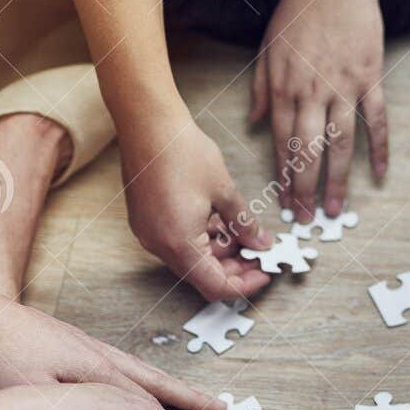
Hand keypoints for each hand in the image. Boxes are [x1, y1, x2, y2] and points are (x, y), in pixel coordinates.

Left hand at [0, 291, 225, 409]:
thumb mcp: (34, 390)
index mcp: (99, 376)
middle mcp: (107, 363)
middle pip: (163, 392)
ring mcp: (96, 351)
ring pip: (152, 378)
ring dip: (182, 393)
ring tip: (209, 403)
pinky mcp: (82, 346)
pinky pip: (133, 368)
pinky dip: (155, 380)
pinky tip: (156, 385)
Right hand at [121, 116, 272, 301]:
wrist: (146, 123)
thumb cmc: (182, 151)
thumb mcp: (225, 190)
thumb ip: (244, 223)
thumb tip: (261, 243)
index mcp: (179, 243)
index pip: (215, 286)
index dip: (244, 284)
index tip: (264, 273)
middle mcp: (158, 245)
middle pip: (202, 275)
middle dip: (234, 267)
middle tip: (259, 252)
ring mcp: (148, 234)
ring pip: (190, 259)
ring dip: (218, 251)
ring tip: (242, 230)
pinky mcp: (145, 222)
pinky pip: (177, 242)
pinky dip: (200, 239)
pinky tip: (218, 220)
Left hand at [251, 0, 387, 220]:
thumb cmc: (298, 11)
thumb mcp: (268, 48)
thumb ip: (262, 89)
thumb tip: (256, 123)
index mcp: (285, 87)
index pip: (282, 142)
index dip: (282, 176)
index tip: (283, 202)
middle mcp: (313, 93)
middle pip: (308, 151)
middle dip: (305, 189)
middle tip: (307, 219)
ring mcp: (345, 87)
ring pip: (341, 143)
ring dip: (337, 179)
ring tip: (335, 209)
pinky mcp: (371, 78)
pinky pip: (376, 120)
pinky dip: (379, 148)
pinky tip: (378, 174)